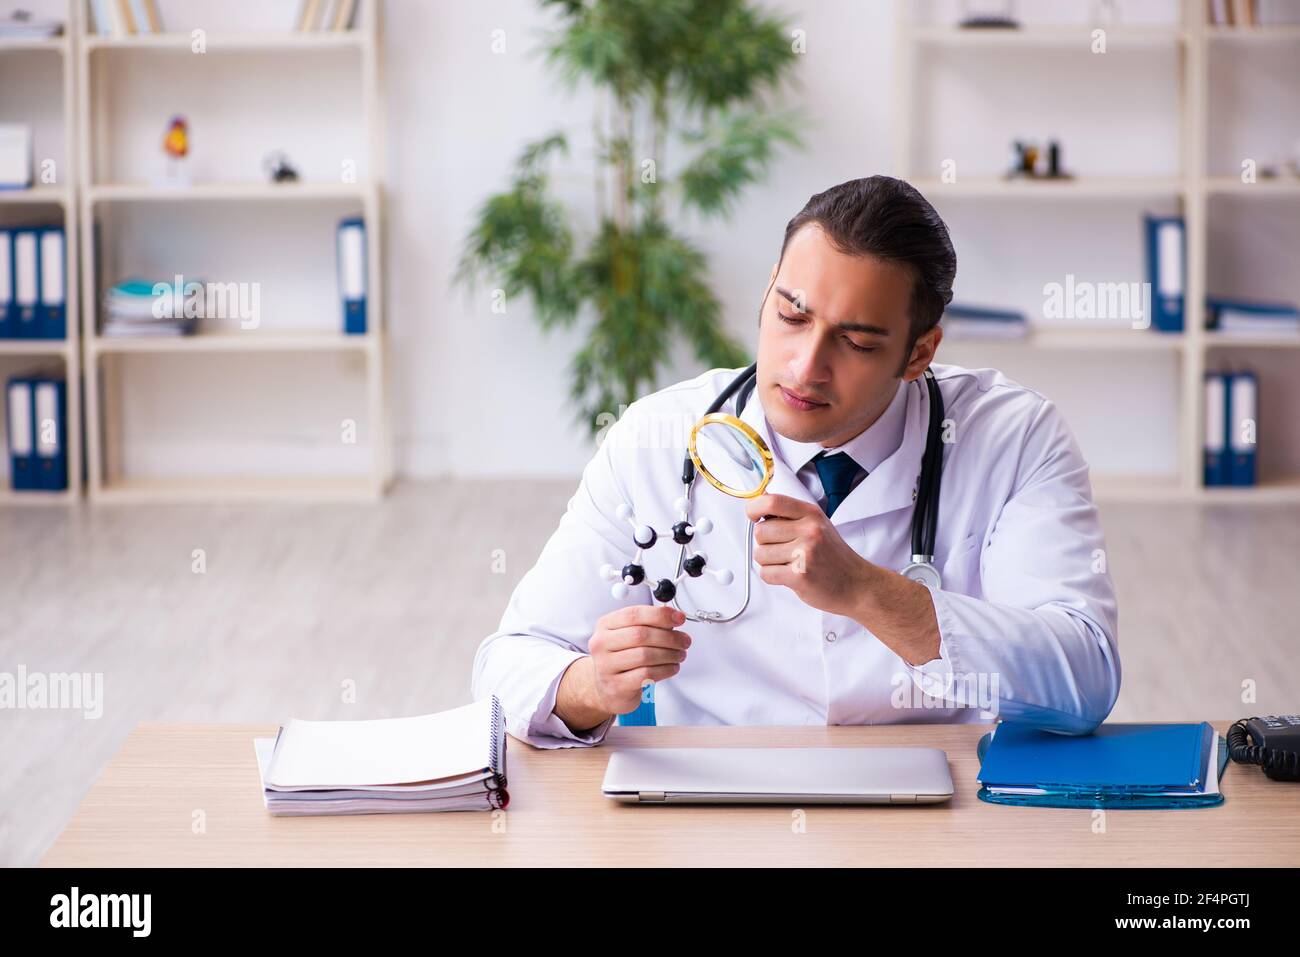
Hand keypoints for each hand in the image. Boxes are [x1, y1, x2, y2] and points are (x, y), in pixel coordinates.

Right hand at [556, 605, 691, 730]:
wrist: (607, 688)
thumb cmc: (622, 658)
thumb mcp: (628, 635)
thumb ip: (649, 624)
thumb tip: (674, 618)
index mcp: (605, 625)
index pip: (633, 614)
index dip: (660, 615)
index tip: (679, 618)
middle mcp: (601, 644)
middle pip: (640, 635)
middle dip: (669, 637)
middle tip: (684, 640)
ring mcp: (606, 666)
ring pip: (645, 655)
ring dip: (670, 654)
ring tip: (679, 655)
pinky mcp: (616, 686)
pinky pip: (646, 674)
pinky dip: (665, 669)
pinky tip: (672, 667)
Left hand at [744, 492, 870, 617]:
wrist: (857, 584)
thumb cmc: (835, 557)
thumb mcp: (818, 525)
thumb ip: (791, 516)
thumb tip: (758, 508)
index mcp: (811, 514)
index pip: (771, 501)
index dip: (754, 508)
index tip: (753, 516)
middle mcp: (809, 530)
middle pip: (761, 531)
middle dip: (764, 543)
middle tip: (782, 549)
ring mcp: (804, 553)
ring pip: (760, 554)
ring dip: (768, 561)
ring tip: (788, 563)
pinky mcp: (799, 576)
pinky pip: (766, 573)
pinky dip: (772, 576)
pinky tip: (789, 575)